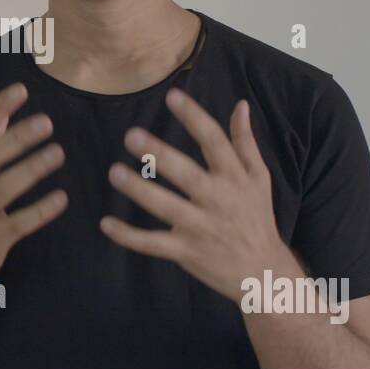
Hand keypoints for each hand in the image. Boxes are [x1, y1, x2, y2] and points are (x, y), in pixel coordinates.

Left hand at [100, 88, 289, 301]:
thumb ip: (245, 142)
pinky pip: (153, 244)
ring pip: (166, 207)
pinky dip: (129, 236)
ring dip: (139, 190)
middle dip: (160, 155)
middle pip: (186, 174)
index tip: (172, 96)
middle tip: (132, 136)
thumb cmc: (257, 217)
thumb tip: (240, 105)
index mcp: (234, 178)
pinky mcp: (186, 252)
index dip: (194, 118)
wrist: (263, 271)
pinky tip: (106, 223)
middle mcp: (217, 200)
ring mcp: (200, 227)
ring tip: (115, 172)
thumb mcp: (259, 178)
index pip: (213, 141)